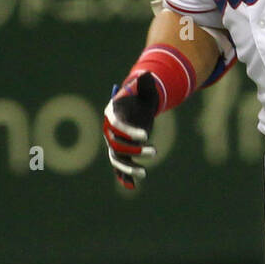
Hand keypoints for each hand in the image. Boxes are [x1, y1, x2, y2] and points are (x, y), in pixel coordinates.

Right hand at [103, 71, 158, 189]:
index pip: (116, 124)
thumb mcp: (145, 91)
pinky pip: (120, 167)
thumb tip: (148, 76)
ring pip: (116, 158)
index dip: (129, 131)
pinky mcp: (121, 152)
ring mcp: (114, 143)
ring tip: (144, 173)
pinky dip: (124, 177)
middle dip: (134, 149)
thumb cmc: (141, 97)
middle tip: (154, 151)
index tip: (146, 136)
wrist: (140, 108)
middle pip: (116, 144)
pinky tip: (132, 187)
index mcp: (113, 114)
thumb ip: (146, 85)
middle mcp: (110, 130)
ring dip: (128, 168)